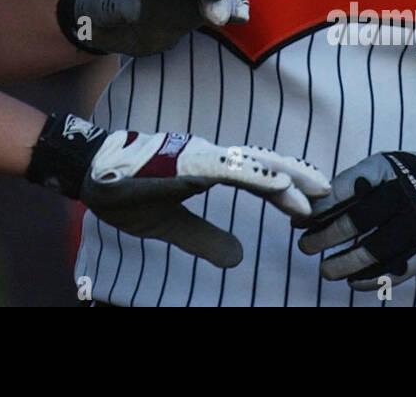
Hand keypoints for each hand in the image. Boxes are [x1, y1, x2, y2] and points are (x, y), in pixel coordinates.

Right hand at [26, 113, 330, 267]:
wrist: (87, 170)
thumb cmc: (123, 191)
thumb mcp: (169, 225)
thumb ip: (203, 237)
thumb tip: (239, 257)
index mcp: (204, 168)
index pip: (253, 175)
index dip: (282, 187)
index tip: (308, 205)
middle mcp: (206, 157)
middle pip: (260, 165)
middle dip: (295, 177)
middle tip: (328, 193)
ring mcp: (196, 157)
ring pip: (250, 164)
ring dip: (283, 178)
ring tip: (312, 193)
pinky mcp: (184, 162)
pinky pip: (226, 168)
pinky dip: (252, 176)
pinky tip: (274, 185)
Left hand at [296, 142, 415, 288]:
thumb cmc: (407, 176)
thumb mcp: (382, 168)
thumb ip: (352, 185)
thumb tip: (310, 205)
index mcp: (385, 170)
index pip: (346, 188)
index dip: (320, 206)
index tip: (298, 220)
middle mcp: (403, 195)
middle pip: (359, 220)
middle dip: (327, 235)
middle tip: (304, 246)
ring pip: (378, 249)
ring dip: (347, 263)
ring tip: (325, 270)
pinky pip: (400, 268)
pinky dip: (376, 278)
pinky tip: (354, 282)